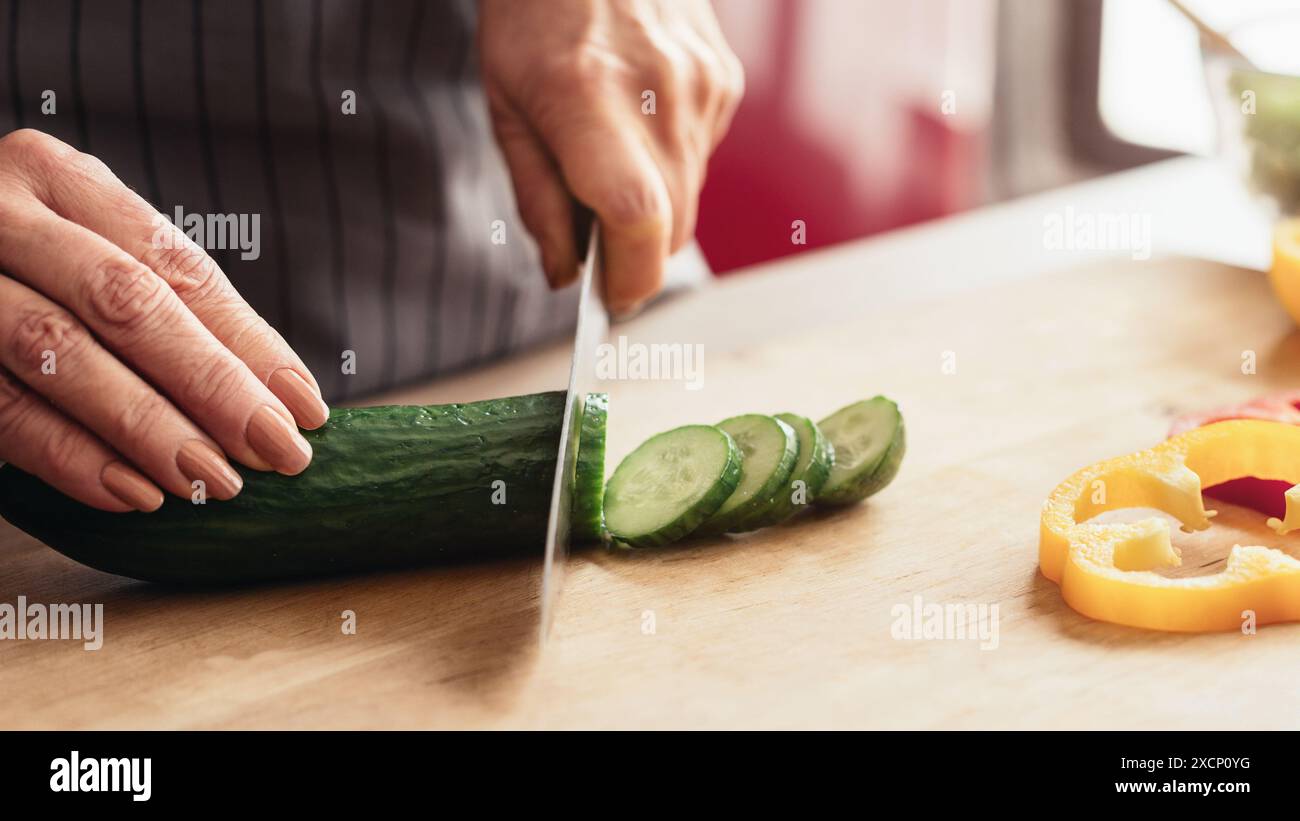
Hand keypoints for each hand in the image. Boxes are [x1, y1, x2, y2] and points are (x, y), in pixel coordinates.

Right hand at [0, 129, 328, 511]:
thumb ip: (173, 311)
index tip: (304, 409)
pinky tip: (133, 493)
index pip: (172, 265)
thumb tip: (285, 400)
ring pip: (54, 350)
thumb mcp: (93, 264)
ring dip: (146, 426)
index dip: (246, 341)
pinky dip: (70, 456)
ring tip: (213, 481)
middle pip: (121, 300)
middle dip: (210, 383)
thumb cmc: (28, 279)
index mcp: (57, 179)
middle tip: (276, 450)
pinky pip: (1, 407)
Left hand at [479, 0, 743, 312]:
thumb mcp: (506, 107)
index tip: (610, 300)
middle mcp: (657, 92)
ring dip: (653, 205)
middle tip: (596, 242)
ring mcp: (702, 84)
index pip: (637, 218)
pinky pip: (702, 156)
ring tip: (609, 157)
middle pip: (671, 225)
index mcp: (586, 97)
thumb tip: (566, 276)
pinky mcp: (724, 79)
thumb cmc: (534, 14)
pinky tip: (638, 119)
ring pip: (689, 197)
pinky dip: (670, 162)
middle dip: (635, 253)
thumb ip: (538, 201)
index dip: (629, 277)